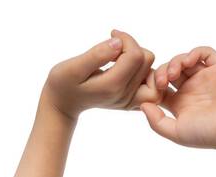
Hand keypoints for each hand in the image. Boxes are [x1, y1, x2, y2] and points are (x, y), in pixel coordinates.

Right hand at [43, 29, 159, 119]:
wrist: (63, 103)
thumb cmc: (64, 83)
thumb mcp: (72, 68)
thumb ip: (96, 55)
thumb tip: (118, 42)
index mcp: (112, 86)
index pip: (136, 55)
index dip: (126, 39)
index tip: (112, 34)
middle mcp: (124, 96)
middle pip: (146, 60)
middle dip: (132, 46)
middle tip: (113, 46)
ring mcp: (129, 101)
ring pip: (151, 70)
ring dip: (138, 57)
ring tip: (118, 57)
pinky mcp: (132, 101)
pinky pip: (152, 85)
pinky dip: (144, 71)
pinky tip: (126, 66)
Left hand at [140, 46, 215, 150]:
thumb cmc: (206, 134)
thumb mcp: (175, 132)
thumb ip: (155, 121)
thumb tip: (143, 104)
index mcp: (179, 103)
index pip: (159, 87)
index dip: (151, 85)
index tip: (150, 92)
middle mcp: (191, 89)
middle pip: (169, 71)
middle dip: (161, 73)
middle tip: (161, 83)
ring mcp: (204, 77)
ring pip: (183, 60)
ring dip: (174, 62)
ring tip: (173, 75)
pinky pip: (204, 52)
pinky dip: (193, 53)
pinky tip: (188, 63)